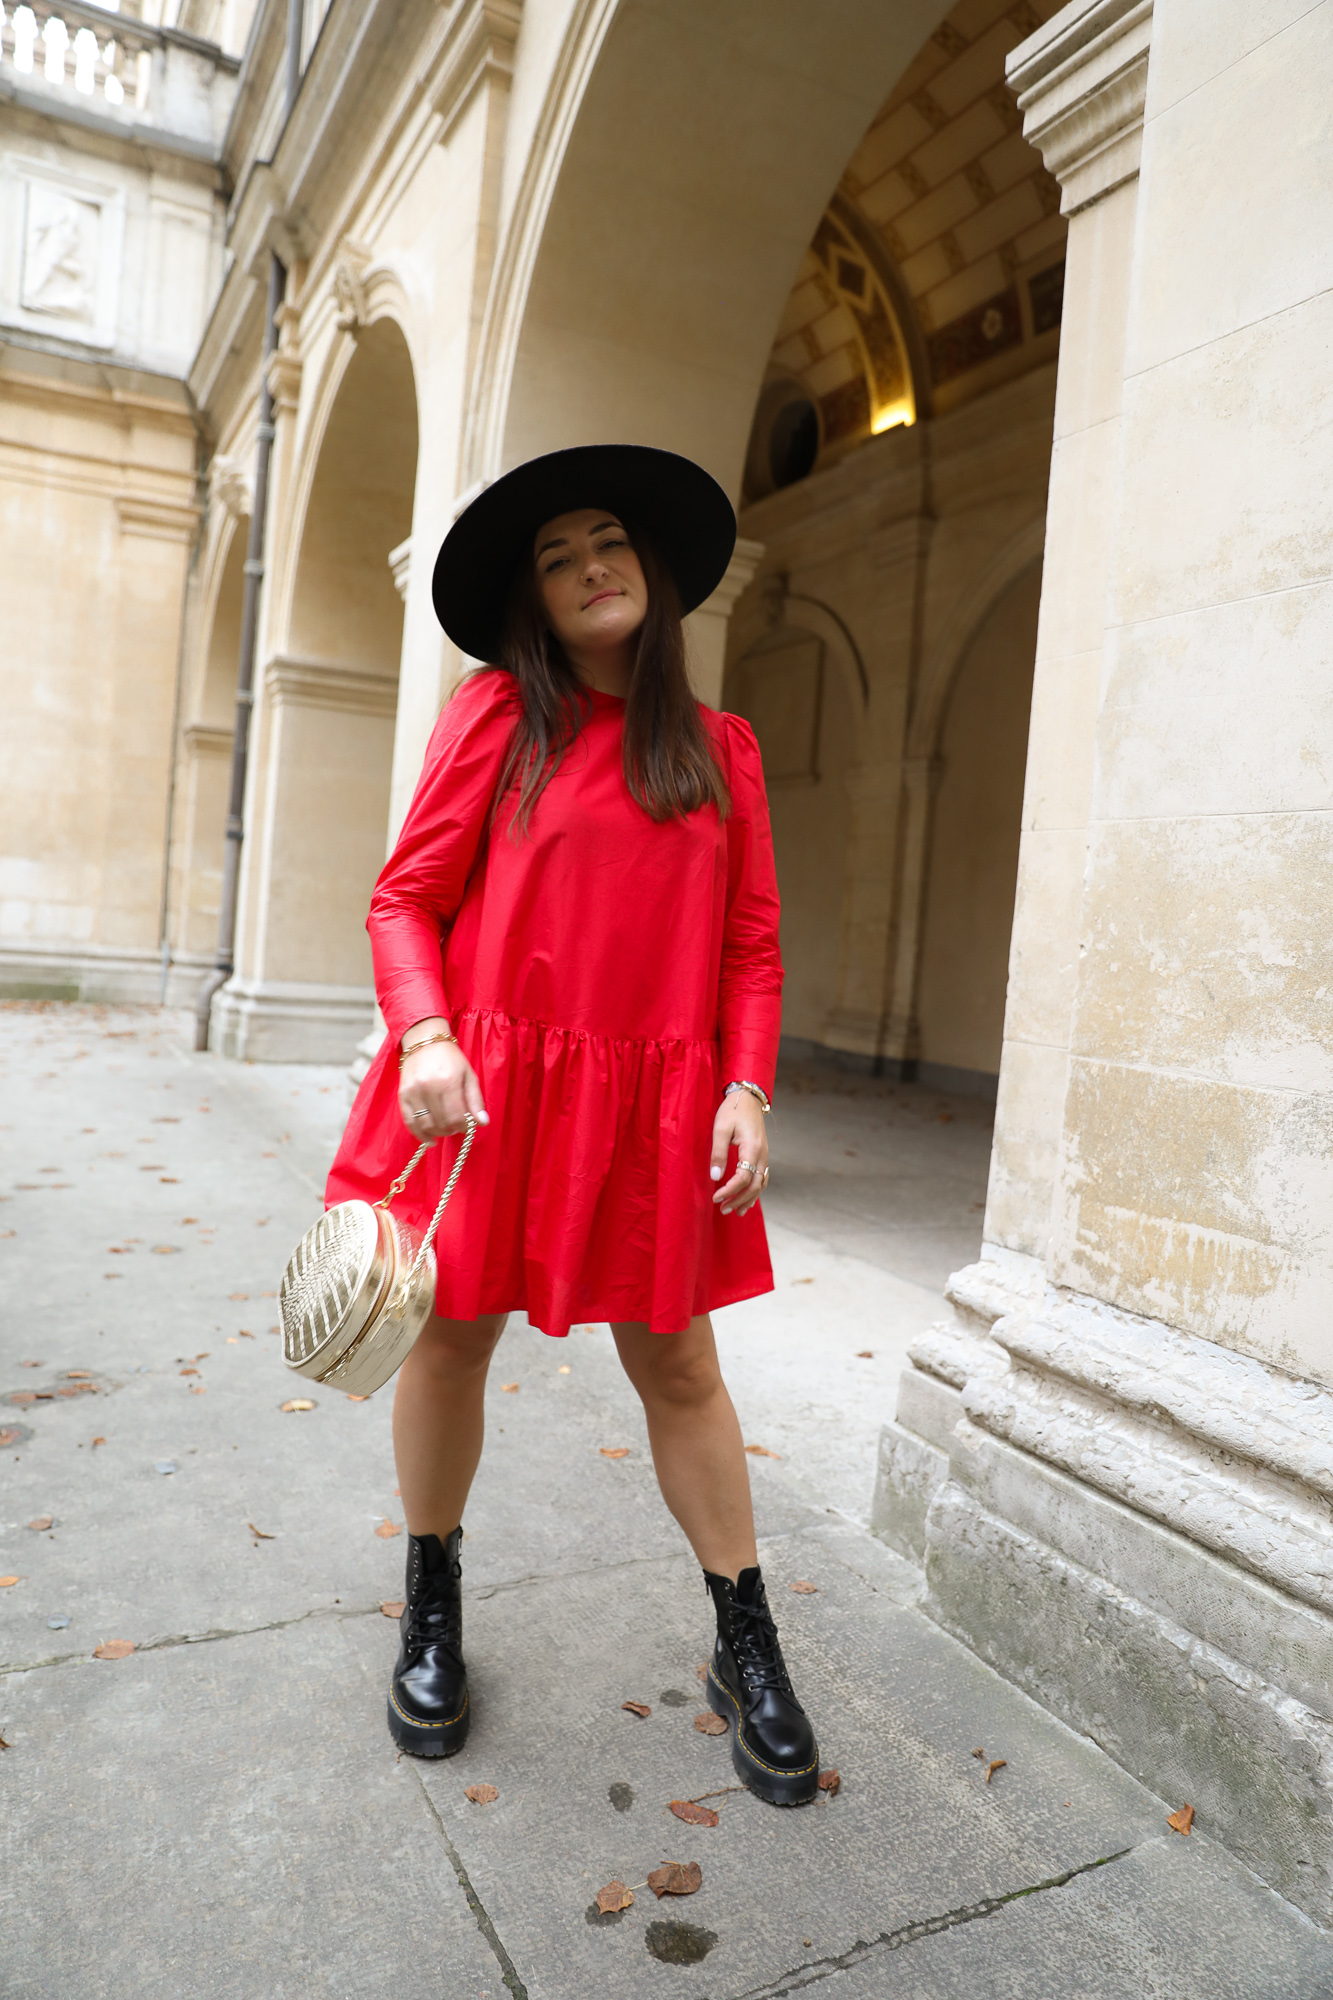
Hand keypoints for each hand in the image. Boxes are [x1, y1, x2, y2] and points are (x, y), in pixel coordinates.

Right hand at [398, 1024, 488, 1137]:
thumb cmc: (450, 1059)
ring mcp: (413, 1092)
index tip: (466, 1125)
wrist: (424, 1042)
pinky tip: (430, 1139)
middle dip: (451, 1129)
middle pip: (441, 1122)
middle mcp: (428, 1088)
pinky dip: (420, 1134)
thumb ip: (475, 1100)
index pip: (456, 1116)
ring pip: (425, 1125)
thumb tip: (482, 1122)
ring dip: (437, 1133)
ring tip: (445, 1130)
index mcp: (447, 1081)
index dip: (463, 1126)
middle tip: (456, 1126)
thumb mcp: (468, 1075)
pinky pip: (410, 1122)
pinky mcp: (402, 1096)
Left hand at [709, 1088, 767, 1215]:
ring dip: (748, 1199)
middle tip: (723, 1210)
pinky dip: (755, 1191)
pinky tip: (747, 1199)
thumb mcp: (720, 1129)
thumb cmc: (732, 1111)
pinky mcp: (762, 1155)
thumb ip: (718, 1153)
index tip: (715, 1198)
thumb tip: (715, 1177)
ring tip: (735, 1211)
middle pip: (755, 1185)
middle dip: (739, 1200)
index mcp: (752, 1149)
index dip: (729, 1191)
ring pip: (761, 1184)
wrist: (748, 1098)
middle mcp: (762, 1155)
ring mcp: (764, 1155)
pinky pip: (762, 1178)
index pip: (743, 1178)